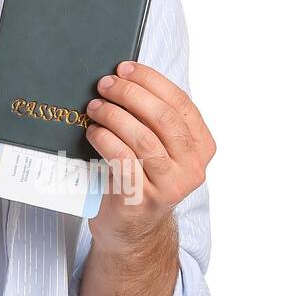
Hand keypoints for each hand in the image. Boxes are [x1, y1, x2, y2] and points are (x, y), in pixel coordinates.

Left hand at [83, 61, 215, 248]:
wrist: (131, 228)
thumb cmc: (140, 175)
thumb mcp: (156, 146)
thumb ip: (151, 117)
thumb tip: (122, 76)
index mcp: (201, 146)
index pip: (180, 103)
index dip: (151, 81)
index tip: (124, 68)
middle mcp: (192, 167)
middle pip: (163, 118)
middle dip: (130, 94)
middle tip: (105, 85)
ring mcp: (170, 186)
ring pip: (144, 139)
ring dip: (115, 116)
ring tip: (95, 107)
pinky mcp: (143, 200)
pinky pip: (124, 161)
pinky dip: (106, 140)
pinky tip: (93, 131)